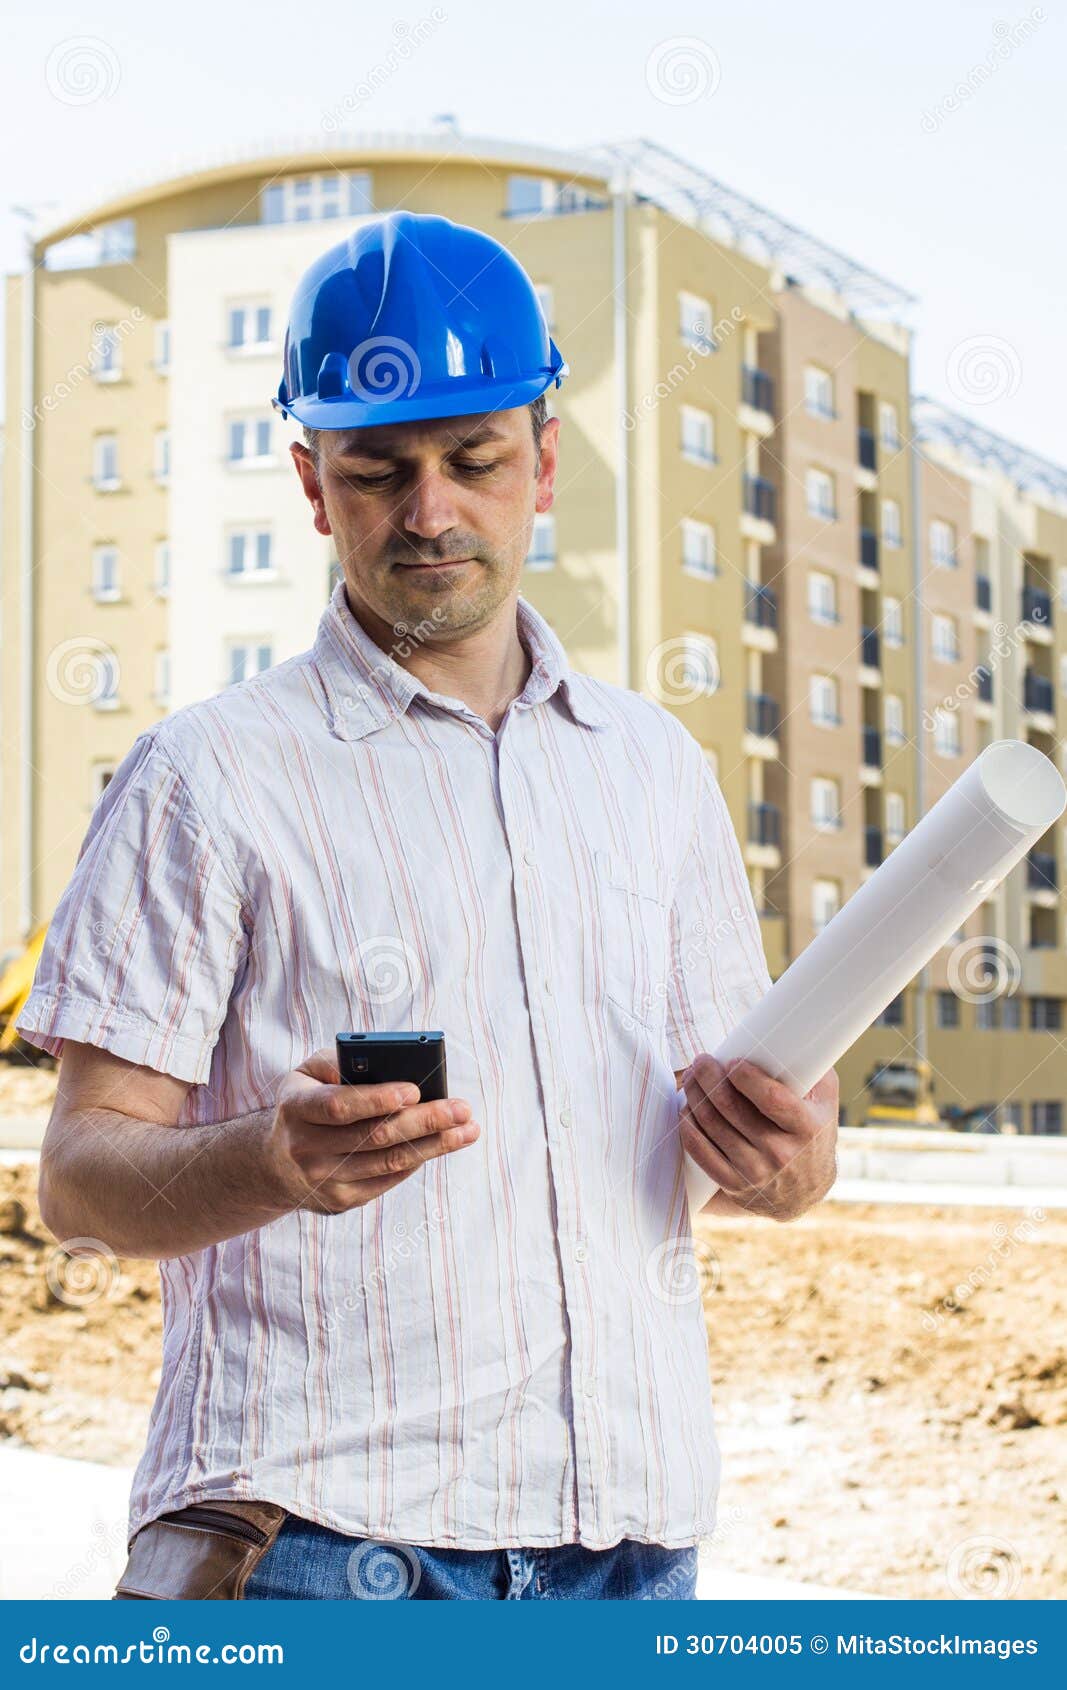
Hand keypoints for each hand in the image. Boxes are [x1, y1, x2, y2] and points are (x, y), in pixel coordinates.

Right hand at [267, 1047, 479, 1215]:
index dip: (377, 1098)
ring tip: (467, 1129)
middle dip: (425, 1121)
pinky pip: (388, 1180)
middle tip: (462, 1109)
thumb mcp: (307, 1074)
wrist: (274, 1164)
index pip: (338, 1106)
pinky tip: (440, 1145)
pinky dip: (418, 1160)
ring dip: (435, 1145)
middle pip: (374, 1137)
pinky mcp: (341, 1201)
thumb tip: (387, 1062)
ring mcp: (323, 1180)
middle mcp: (305, 1148)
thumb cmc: (305, 1105)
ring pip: (389, 1162)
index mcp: (296, 1108)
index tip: (415, 1090)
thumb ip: (341, 1062)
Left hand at [679, 1054, 837, 1220]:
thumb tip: (790, 1036)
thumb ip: (813, 1070)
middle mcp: (780, 1153)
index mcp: (806, 1128)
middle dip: (710, 1077)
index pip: (770, 1099)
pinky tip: (686, 1108)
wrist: (806, 1190)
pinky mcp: (734, 1184)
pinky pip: (700, 1152)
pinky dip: (687, 1126)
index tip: (732, 1061)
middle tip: (701, 1060)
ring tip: (691, 1078)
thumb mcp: (825, 1101)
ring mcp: (755, 1172)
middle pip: (732, 1109)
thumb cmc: (812, 1133)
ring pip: (712, 1126)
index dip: (746, 1077)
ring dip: (695, 1096)